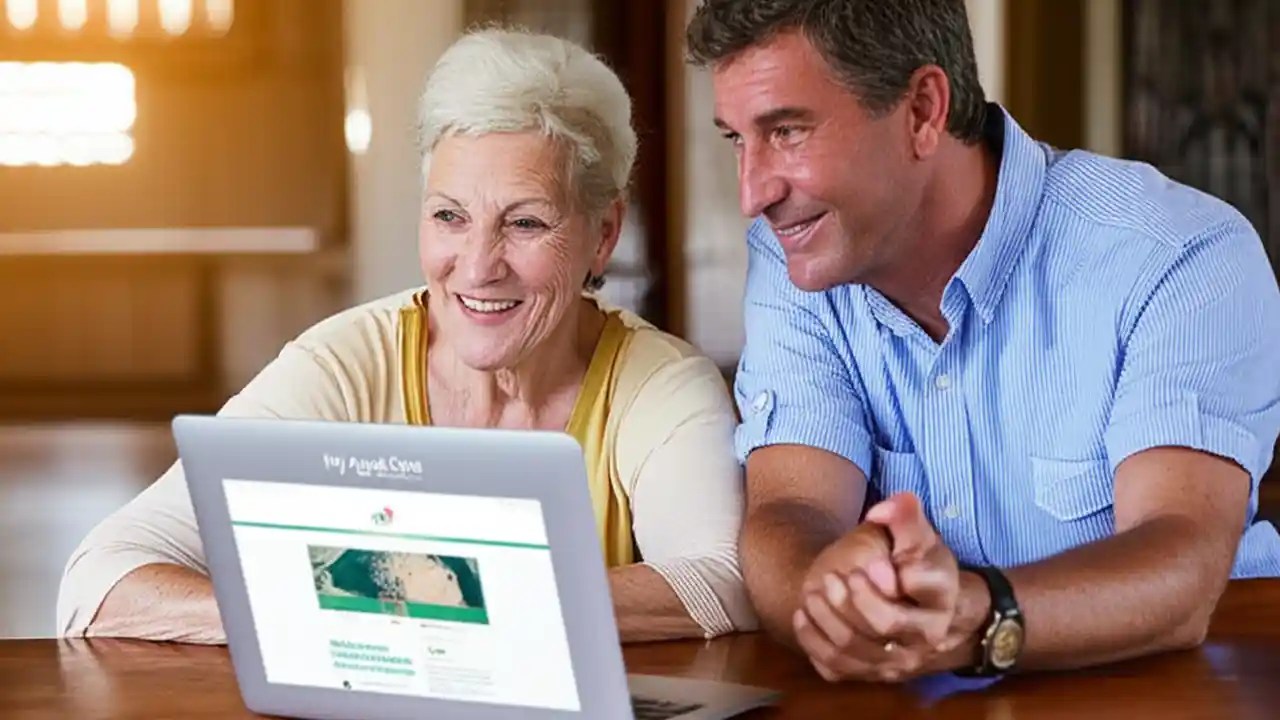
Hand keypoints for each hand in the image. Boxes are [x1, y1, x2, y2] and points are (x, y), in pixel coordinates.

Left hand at [793, 493, 976, 681]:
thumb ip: (903, 517)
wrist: (905, 602)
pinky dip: (813, 642)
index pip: (923, 586)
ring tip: (813, 592)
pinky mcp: (871, 675)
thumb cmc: (906, 562)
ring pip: (856, 649)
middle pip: (886, 624)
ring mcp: (899, 660)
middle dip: (852, 599)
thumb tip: (883, 509)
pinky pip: (837, 668)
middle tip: (832, 577)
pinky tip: (804, 616)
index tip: (873, 563)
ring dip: (826, 618)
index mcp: (941, 595)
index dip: (893, 576)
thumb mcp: (912, 535)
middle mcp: (927, 635)